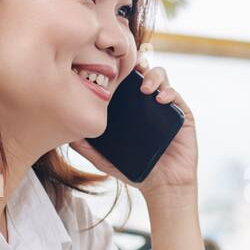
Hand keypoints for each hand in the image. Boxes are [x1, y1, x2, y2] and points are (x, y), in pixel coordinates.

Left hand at [69, 53, 198, 198]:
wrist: (163, 186)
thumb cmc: (136, 171)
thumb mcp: (105, 160)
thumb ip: (88, 149)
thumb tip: (67, 137)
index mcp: (129, 107)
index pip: (123, 79)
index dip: (117, 69)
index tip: (105, 68)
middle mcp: (147, 102)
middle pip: (142, 70)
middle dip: (135, 63)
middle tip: (127, 71)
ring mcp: (165, 106)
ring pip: (160, 76)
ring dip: (152, 76)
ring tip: (145, 89)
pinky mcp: (182, 114)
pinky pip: (176, 94)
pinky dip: (168, 92)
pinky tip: (160, 100)